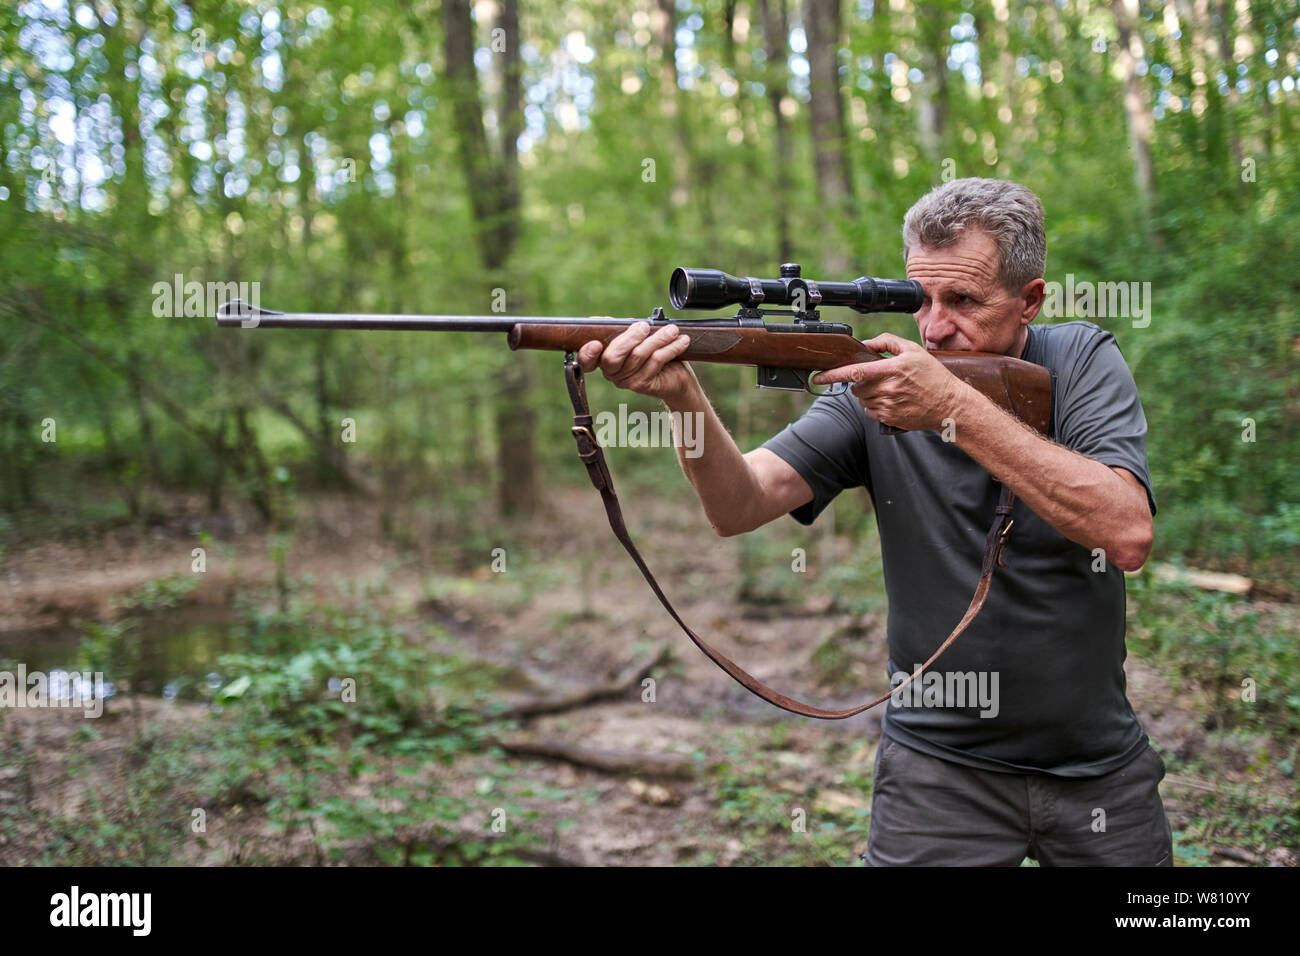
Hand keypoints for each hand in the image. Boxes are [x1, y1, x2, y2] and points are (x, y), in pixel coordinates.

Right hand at [577, 321, 695, 402]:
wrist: (675, 377)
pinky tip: (681, 341)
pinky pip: (655, 362)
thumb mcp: (636, 338)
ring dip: (658, 339)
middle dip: (630, 338)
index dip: (587, 354)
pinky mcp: (642, 384)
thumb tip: (605, 321)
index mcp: (603, 360)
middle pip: (612, 357)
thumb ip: (621, 331)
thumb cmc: (653, 353)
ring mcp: (625, 381)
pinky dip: (670, 348)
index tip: (595, 343)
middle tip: (645, 326)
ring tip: (672, 330)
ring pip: (638, 356)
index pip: (586, 361)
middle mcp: (611, 373)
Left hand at [811, 333, 968, 430]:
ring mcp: (888, 405)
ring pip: (861, 398)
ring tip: (887, 388)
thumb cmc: (933, 376)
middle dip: (858, 381)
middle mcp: (888, 388)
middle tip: (876, 377)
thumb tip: (865, 344)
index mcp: (892, 369)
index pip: (855, 372)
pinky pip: (869, 411)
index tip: (818, 377)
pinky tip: (890, 399)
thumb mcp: (913, 351)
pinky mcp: (889, 418)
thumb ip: (887, 343)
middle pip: (856, 386)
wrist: (949, 404)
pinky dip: (873, 405)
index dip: (833, 375)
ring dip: (867, 392)